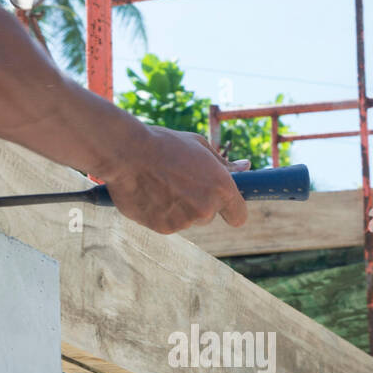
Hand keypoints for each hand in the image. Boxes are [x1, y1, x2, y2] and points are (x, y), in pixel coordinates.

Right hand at [101, 125, 249, 233]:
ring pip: (186, 220)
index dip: (231, 211)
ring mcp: (184, 221)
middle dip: (197, 203)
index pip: (239, 216)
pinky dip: (160, 213)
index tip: (223, 205)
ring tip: (159, 184)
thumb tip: (246, 167)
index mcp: (221, 188)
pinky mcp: (163, 228)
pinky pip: (167, 223)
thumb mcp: (199, 146)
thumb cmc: (164, 144)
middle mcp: (206, 209)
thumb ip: (224, 164)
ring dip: (177, 208)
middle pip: (208, 216)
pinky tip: (149, 193)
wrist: (126, 153)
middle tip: (178, 181)